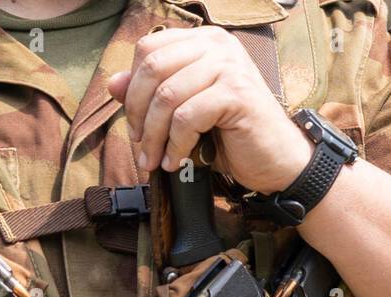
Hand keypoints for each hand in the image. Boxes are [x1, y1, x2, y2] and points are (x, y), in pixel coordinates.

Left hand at [108, 26, 312, 194]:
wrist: (278, 159)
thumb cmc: (233, 135)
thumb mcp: (186, 111)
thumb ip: (153, 93)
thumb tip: (113, 83)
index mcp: (203, 41)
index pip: (148, 50)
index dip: (133, 89)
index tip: (135, 125)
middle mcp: (217, 45)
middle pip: (152, 68)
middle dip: (138, 113)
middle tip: (141, 145)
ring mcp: (229, 65)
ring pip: (167, 96)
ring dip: (154, 136)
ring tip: (155, 160)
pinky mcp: (236, 92)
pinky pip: (187, 117)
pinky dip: (176, 144)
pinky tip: (177, 161)